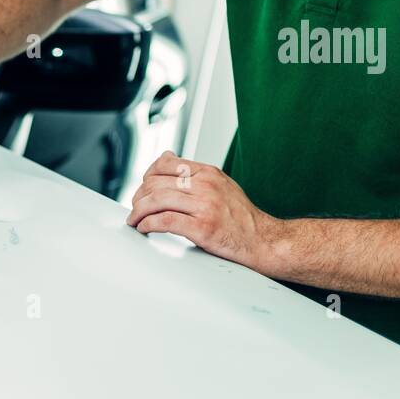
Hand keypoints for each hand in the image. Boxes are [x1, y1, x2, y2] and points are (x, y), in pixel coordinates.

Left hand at [125, 152, 282, 271]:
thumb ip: (193, 173)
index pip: (164, 164)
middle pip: (155, 183)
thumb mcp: (220, 184)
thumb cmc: (241, 217)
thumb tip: (166, 157)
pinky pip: (165, 221)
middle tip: (135, 210)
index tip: (141, 191)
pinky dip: (148, 224)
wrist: (264, 241)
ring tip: (135, 221)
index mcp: (207, 172)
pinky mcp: (203, 227)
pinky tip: (145, 228)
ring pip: (156, 200)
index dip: (146, 177)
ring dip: (138, 212)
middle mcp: (205, 185)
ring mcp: (205, 206)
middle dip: (138, 197)